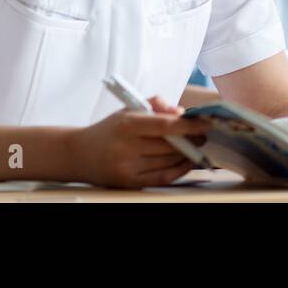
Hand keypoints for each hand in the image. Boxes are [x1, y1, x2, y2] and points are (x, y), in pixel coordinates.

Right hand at [70, 95, 209, 187]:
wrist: (79, 155)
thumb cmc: (111, 129)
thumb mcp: (129, 109)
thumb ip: (157, 104)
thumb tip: (182, 113)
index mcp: (127, 125)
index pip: (166, 126)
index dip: (190, 125)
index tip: (207, 123)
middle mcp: (126, 148)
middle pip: (170, 146)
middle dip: (193, 140)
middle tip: (205, 134)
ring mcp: (128, 168)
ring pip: (169, 161)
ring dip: (188, 154)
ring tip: (198, 145)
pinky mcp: (130, 183)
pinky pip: (163, 177)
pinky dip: (180, 169)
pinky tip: (188, 161)